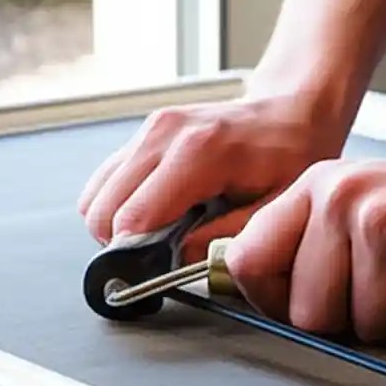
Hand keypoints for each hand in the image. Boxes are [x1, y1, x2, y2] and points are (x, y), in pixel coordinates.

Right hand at [77, 85, 353, 262]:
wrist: (290, 112)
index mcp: (198, 153)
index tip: (150, 273)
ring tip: (156, 235)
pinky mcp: (144, 132)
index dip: (134, 255)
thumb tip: (179, 259)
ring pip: (96, 195)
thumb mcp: (273, 207)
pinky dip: (118, 204)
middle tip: (156, 257)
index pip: (133, 217)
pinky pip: (106, 179)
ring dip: (116, 224)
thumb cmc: (289, 156)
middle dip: (121, 243)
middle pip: (103, 208)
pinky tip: (153, 213)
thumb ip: (224, 237)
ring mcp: (150, 129)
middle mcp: (165, 134)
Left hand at [222, 159, 385, 345]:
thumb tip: (252, 296)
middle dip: (356, 323)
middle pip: (306, 314)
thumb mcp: (369, 215)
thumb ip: (313, 247)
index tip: (314, 304)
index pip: (248, 260)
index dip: (275, 302)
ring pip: (364, 329)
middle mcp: (346, 197)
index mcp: (320, 186)